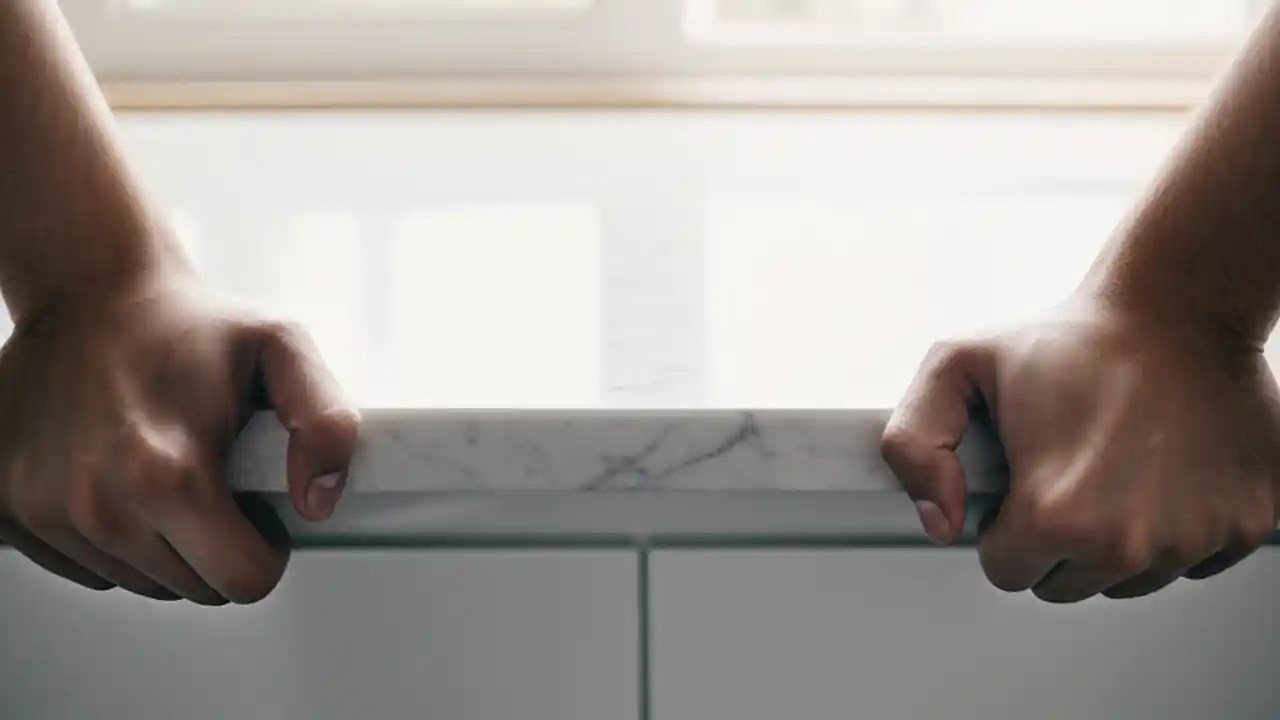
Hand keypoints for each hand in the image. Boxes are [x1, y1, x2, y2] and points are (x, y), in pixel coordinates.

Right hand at [0, 274, 358, 604]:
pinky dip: (112, 535)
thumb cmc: (187, 323)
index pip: (242, 580)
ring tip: (164, 464)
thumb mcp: (283, 349)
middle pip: (193, 587)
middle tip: (213, 475)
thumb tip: (319, 500)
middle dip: (216, 543)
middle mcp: (97, 504)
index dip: (266, 548)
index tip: (257, 508)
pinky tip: (119, 474)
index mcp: (167, 473)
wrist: (89, 290)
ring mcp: (45, 512)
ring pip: (141, 581)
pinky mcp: (8, 512)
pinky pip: (87, 567)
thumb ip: (325, 424)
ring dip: (163, 540)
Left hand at [882, 297, 1278, 602]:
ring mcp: (1193, 539)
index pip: (1006, 572)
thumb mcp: (956, 366)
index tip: (1020, 483)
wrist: (1180, 308)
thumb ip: (913, 445)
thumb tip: (939, 520)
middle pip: (1066, 585)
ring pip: (1126, 578)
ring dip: (1113, 535)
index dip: (1002, 527)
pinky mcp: (1245, 526)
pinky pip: (1189, 558)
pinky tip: (1162, 466)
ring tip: (1112, 460)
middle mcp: (1128, 542)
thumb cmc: (1076, 338)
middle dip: (1053, 537)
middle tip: (1065, 465)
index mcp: (1056, 517)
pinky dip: (1173, 524)